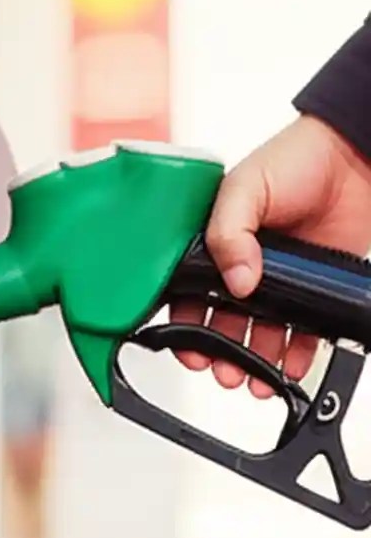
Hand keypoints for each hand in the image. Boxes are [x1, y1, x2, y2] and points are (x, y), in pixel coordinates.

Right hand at [171, 114, 370, 397]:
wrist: (358, 158)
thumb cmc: (296, 158)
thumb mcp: (245, 187)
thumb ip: (228, 232)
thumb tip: (236, 282)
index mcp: (210, 240)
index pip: (185, 290)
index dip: (183, 322)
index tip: (187, 347)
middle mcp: (239, 263)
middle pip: (220, 320)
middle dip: (218, 352)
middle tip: (221, 370)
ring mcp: (276, 278)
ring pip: (257, 333)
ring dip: (253, 361)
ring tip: (252, 379)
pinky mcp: (312, 288)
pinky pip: (301, 332)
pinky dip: (294, 356)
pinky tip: (288, 368)